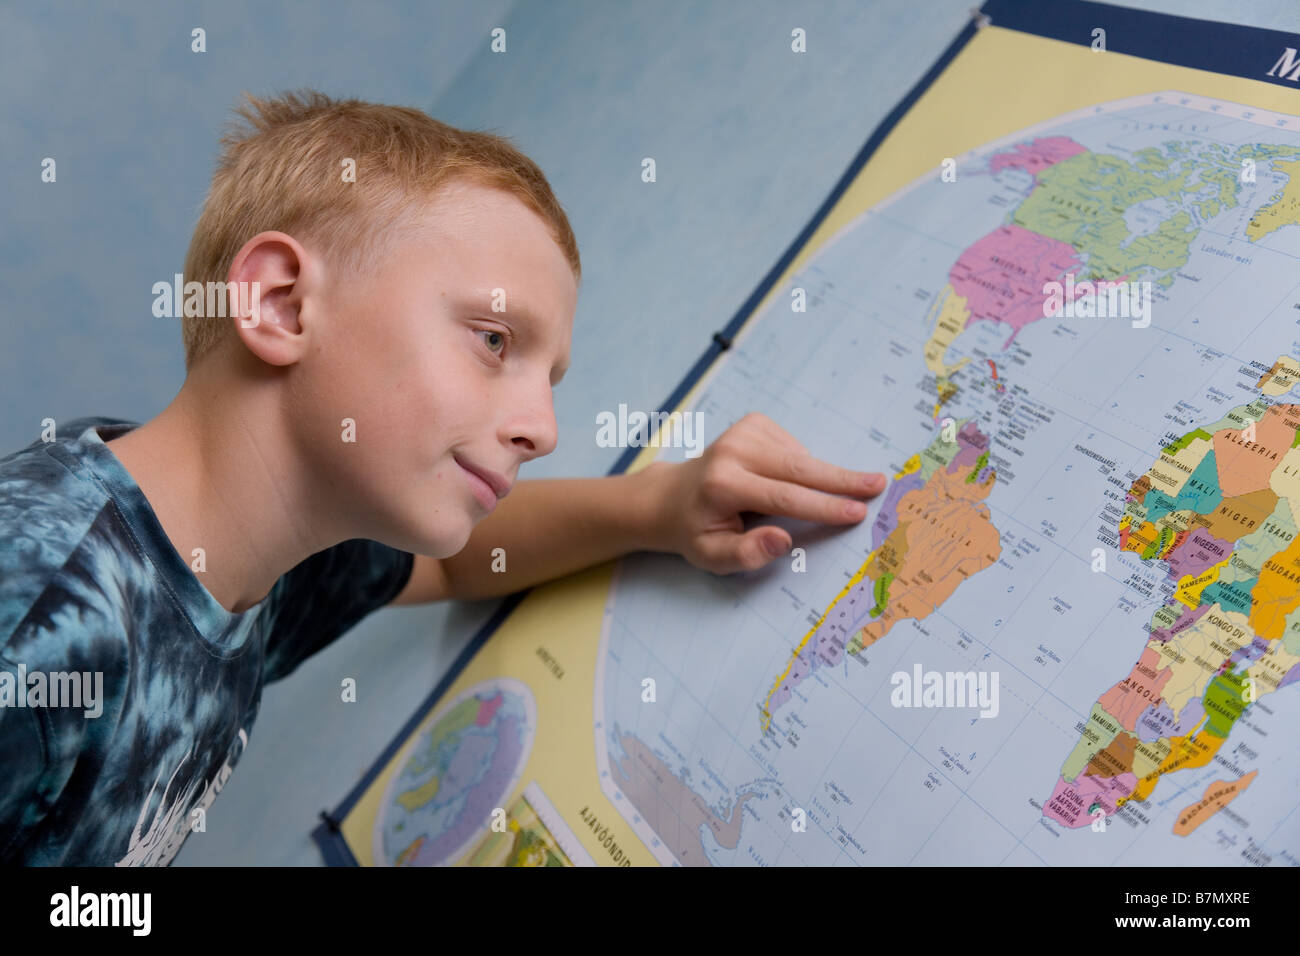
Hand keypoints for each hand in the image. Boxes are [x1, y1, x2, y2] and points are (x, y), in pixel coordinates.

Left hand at [639, 412, 886, 574]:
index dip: (823, 505)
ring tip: (832, 493)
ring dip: (823, 477)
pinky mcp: (753, 423)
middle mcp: (733, 451)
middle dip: (842, 479)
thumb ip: (746, 554)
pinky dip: (802, 467)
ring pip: (801, 457)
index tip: (857, 512)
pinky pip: (795, 449)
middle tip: (878, 484)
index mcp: (723, 484)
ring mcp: (743, 432)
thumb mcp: (712, 556)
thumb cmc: (696, 531)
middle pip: (800, 468)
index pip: (784, 496)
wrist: (672, 496)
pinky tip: (786, 481)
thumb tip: (782, 541)